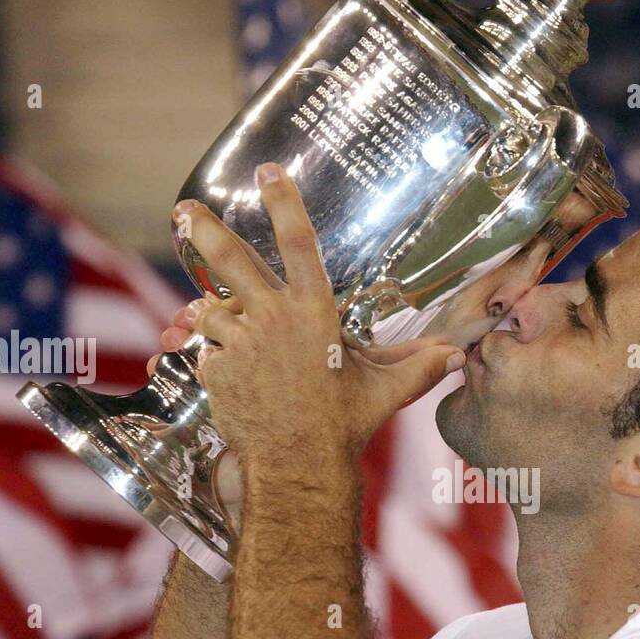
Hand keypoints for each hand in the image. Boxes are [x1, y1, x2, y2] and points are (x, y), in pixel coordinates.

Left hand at [171, 164, 465, 470]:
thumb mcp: (385, 392)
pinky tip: (232, 374)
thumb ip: (418, 367)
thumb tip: (454, 357)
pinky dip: (217, 358)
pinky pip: (209, 352)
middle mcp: (274, 318)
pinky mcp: (217, 369)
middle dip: (204, 230)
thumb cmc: (344, 426)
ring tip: (222, 325)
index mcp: (315, 313)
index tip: (268, 172)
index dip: (284, 203)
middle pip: (230, 259)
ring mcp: (240, 342)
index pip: (300, 244)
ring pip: (213, 312)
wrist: (299, 465)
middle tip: (184, 210)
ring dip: (215, 316)